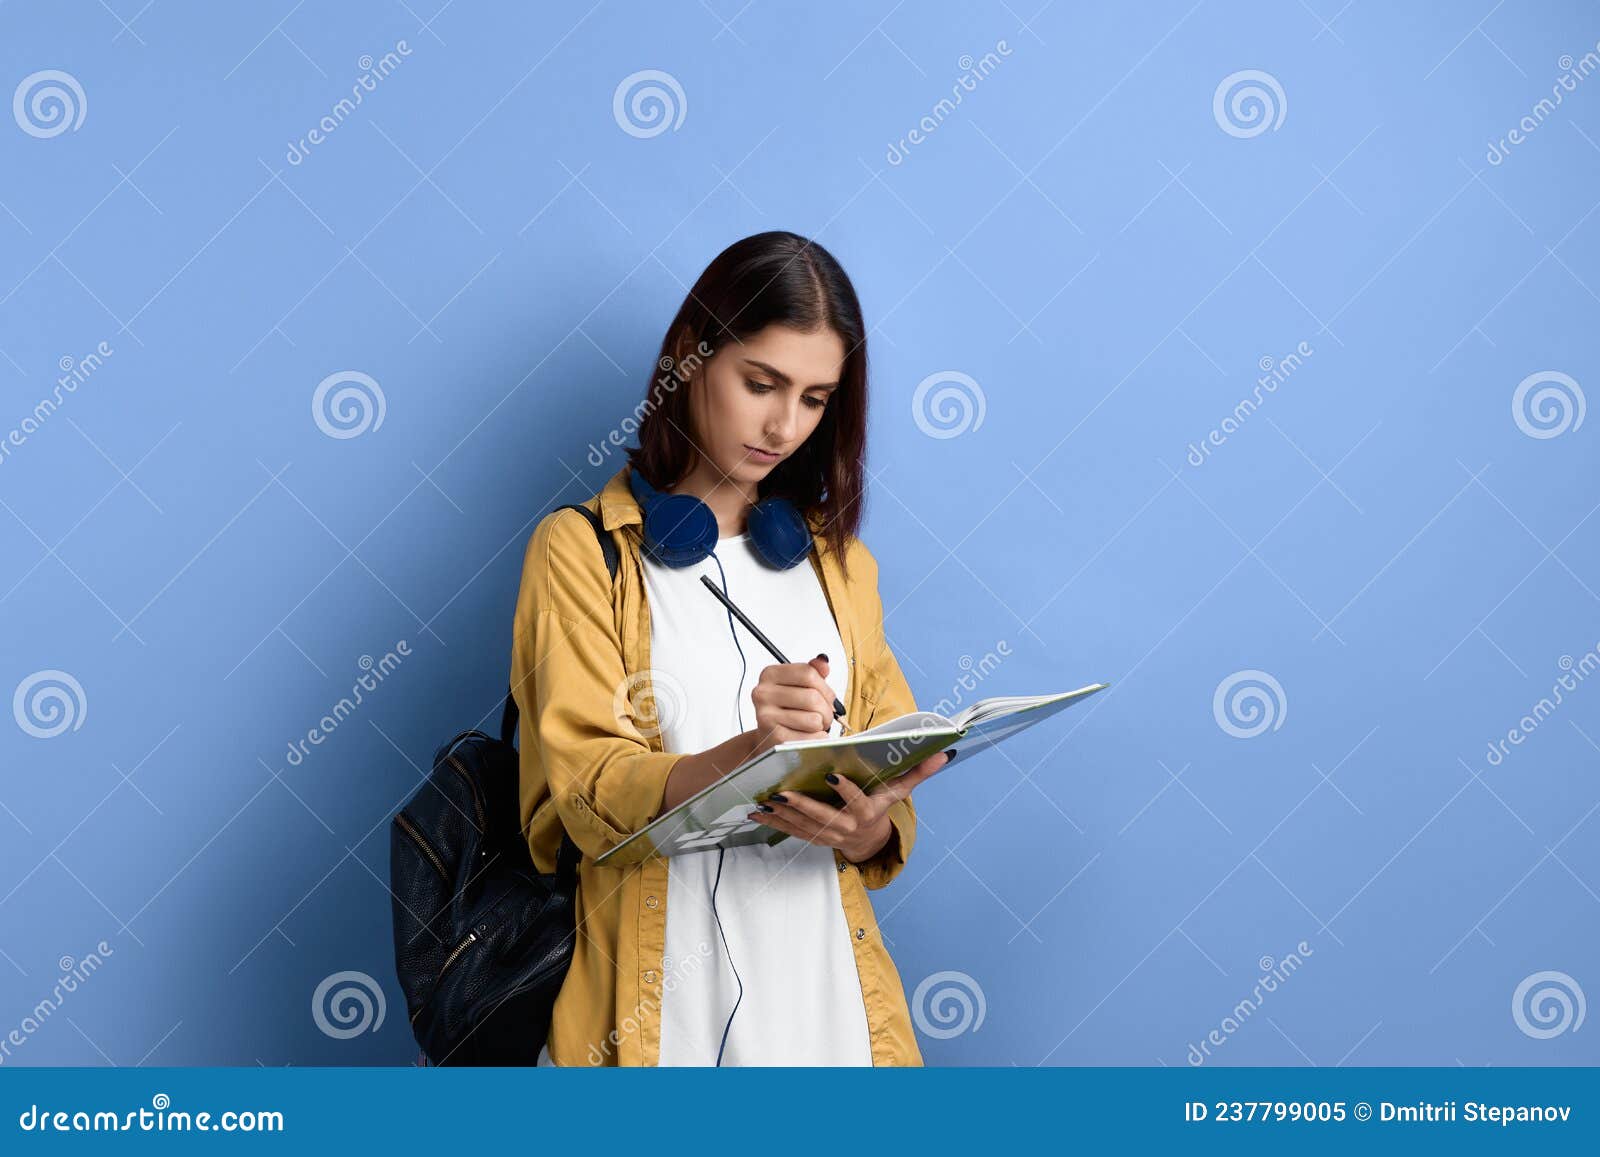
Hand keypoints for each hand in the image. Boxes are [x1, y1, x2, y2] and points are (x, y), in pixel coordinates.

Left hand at [747, 747, 955, 861]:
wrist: (867, 841)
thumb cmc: (880, 807)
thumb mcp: (898, 792)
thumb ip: (918, 772)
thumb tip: (945, 753)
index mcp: (866, 812)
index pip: (857, 801)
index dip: (846, 791)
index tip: (833, 775)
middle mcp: (846, 827)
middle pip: (823, 818)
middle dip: (802, 806)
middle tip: (783, 793)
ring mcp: (827, 835)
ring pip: (801, 826)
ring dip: (781, 815)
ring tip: (763, 800)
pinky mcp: (811, 837)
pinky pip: (789, 831)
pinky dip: (772, 821)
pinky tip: (755, 811)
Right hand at [748, 654, 836, 755]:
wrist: (770, 739)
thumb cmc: (787, 711)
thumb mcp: (798, 686)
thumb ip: (812, 672)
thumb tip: (823, 663)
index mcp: (770, 675)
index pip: (808, 673)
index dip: (825, 687)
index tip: (826, 696)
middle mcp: (763, 694)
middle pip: (812, 697)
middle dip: (827, 710)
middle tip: (823, 715)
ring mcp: (766, 716)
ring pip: (814, 719)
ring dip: (821, 725)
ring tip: (813, 726)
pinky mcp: (774, 738)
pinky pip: (810, 738)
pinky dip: (817, 739)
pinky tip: (808, 736)